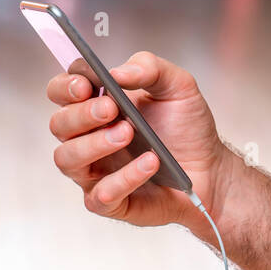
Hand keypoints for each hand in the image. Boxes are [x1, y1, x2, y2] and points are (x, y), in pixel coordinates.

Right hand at [46, 50, 233, 232]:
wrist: (212, 168)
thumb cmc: (186, 127)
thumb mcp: (178, 86)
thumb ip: (149, 68)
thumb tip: (116, 73)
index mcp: (96, 105)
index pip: (61, 91)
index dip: (65, 86)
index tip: (86, 84)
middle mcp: (88, 137)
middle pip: (59, 125)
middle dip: (81, 115)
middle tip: (111, 108)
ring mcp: (95, 171)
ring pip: (67, 159)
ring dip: (95, 144)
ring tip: (128, 133)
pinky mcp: (110, 202)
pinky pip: (101, 195)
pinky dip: (124, 178)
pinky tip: (150, 163)